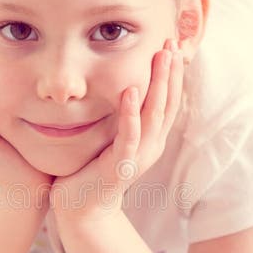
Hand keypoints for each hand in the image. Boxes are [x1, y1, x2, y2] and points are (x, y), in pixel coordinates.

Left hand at [51, 39, 184, 221]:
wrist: (81, 209)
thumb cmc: (92, 170)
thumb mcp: (112, 138)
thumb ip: (121, 116)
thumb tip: (120, 84)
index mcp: (150, 138)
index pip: (167, 101)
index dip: (171, 74)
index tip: (169, 45)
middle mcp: (150, 146)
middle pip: (167, 104)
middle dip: (170, 73)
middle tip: (170, 43)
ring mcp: (137, 157)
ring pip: (154, 116)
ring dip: (158, 86)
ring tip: (160, 59)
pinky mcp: (120, 167)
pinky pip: (129, 137)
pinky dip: (131, 114)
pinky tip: (131, 92)